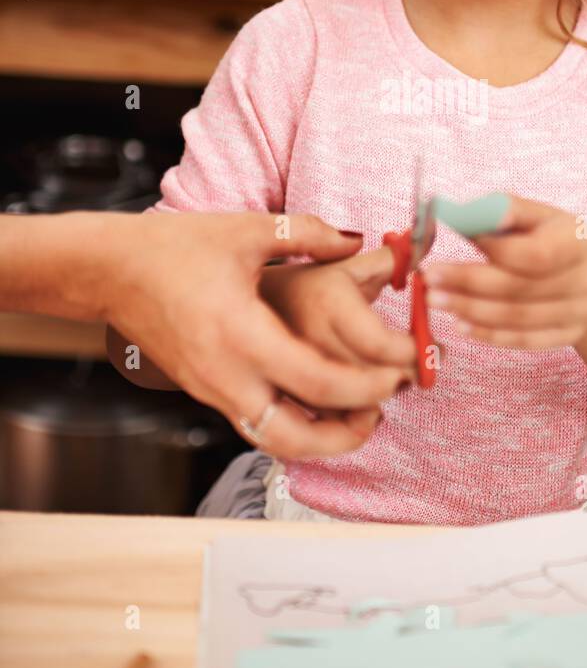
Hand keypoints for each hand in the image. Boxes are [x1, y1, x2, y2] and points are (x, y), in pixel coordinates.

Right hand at [102, 211, 411, 459]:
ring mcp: (212, 389)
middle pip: (296, 436)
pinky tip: (320, 403)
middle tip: (382, 411)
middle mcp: (225, 374)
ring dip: (321, 438)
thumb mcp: (247, 229)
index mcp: (240, 332)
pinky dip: (293, 424)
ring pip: (274, 439)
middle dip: (347, 435)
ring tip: (359, 415)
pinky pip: (256, 423)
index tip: (396, 375)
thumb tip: (356, 241)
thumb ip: (309, 234)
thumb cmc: (173, 248)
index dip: (364, 386)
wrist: (109, 270)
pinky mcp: (205, 391)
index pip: (315, 380)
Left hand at [423, 196, 586, 349]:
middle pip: (520, 288)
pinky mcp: (568, 335)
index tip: (454, 239)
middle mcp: (585, 280)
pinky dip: (489, 335)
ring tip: (436, 299)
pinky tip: (460, 324)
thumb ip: (501, 212)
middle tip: (430, 279)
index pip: (535, 253)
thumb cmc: (552, 237)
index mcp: (580, 241)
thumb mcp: (536, 215)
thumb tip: (459, 214)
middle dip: (469, 284)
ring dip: (471, 310)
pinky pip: (524, 340)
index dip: (494, 248)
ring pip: (518, 317)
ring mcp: (579, 312)